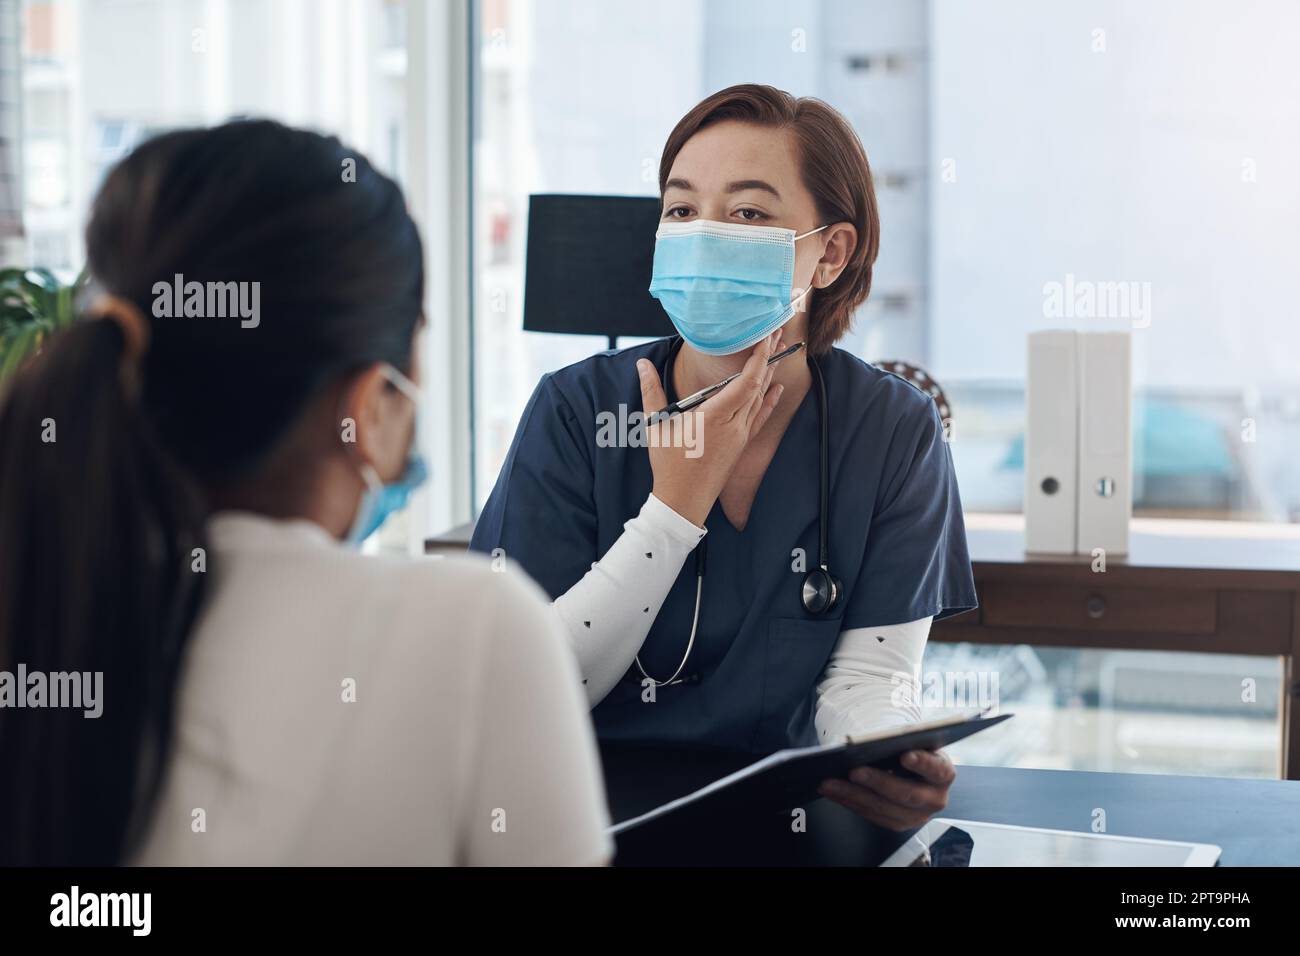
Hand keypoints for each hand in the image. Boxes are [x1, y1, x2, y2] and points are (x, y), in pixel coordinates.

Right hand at [637, 332, 783, 526]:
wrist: (683, 501)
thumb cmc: (668, 465)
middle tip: (775, 333)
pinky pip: (760, 417)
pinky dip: (770, 401)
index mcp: (714, 416)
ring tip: (778, 351)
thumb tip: (642, 365)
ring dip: (769, 374)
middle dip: (768, 358)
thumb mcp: (656, 425)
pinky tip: (776, 389)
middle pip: (758, 385)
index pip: (745, 381)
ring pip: (760, 399)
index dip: (758, 358)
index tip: (764, 337)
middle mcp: (733, 425)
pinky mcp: (741, 444)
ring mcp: (740, 435)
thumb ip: (651, 391)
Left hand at [816, 750, 955, 830]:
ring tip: (830, 782)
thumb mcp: (914, 743)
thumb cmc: (911, 750)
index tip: (905, 755)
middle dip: (877, 782)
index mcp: (943, 773)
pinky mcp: (897, 823)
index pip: (936, 769)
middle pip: (905, 793)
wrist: (913, 770)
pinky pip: (871, 815)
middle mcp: (934, 798)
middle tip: (853, 771)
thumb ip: (902, 742)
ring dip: (853, 795)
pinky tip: (833, 791)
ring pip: (883, 808)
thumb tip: (871, 742)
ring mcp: (916, 815)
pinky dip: (849, 802)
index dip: (922, 763)